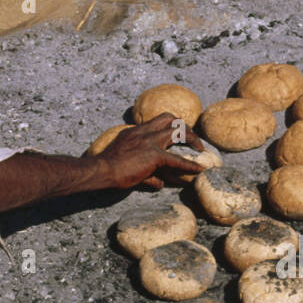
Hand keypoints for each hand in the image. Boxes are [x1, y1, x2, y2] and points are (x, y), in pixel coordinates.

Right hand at [92, 113, 208, 189]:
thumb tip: (160, 184)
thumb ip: (147, 172)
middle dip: (184, 126)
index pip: (157, 120)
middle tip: (193, 139)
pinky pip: (177, 160)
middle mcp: (143, 132)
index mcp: (136, 131)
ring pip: (177, 131)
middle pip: (170, 118)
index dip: (172, 125)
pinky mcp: (154, 156)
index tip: (180, 133)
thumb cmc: (109, 169)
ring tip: (201, 148)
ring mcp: (149, 142)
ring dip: (192, 138)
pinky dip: (190, 165)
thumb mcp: (127, 163)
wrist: (101, 170)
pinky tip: (200, 169)